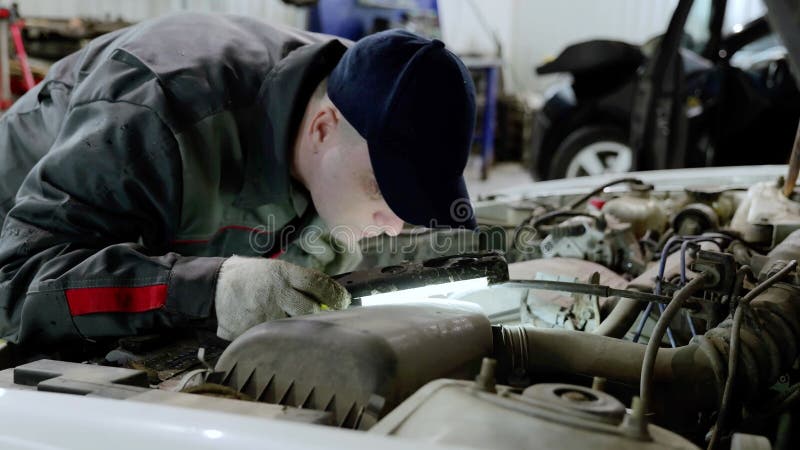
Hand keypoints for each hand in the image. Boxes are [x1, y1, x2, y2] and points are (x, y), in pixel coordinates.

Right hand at [214, 256, 350, 340]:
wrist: (213, 285)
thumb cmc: (251, 277)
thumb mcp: (274, 269)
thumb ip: (298, 281)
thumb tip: (330, 295)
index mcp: (283, 273)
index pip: (318, 283)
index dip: (335, 294)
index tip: (344, 301)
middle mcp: (276, 292)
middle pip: (310, 310)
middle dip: (320, 316)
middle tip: (326, 318)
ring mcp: (263, 313)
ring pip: (294, 327)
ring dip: (299, 330)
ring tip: (298, 328)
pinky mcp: (251, 330)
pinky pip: (273, 339)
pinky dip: (278, 339)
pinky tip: (277, 336)